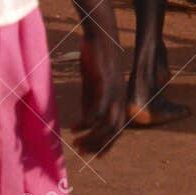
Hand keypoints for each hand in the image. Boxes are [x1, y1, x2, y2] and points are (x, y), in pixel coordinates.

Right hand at [73, 24, 125, 154]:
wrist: (100, 37)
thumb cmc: (97, 62)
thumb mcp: (93, 87)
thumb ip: (91, 104)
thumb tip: (86, 124)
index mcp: (119, 100)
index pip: (118, 130)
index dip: (109, 145)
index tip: (96, 157)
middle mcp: (120, 98)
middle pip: (115, 131)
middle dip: (98, 145)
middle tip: (81, 152)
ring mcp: (114, 92)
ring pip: (107, 124)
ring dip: (92, 138)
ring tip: (76, 142)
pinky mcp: (106, 85)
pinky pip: (98, 110)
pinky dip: (86, 123)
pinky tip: (75, 127)